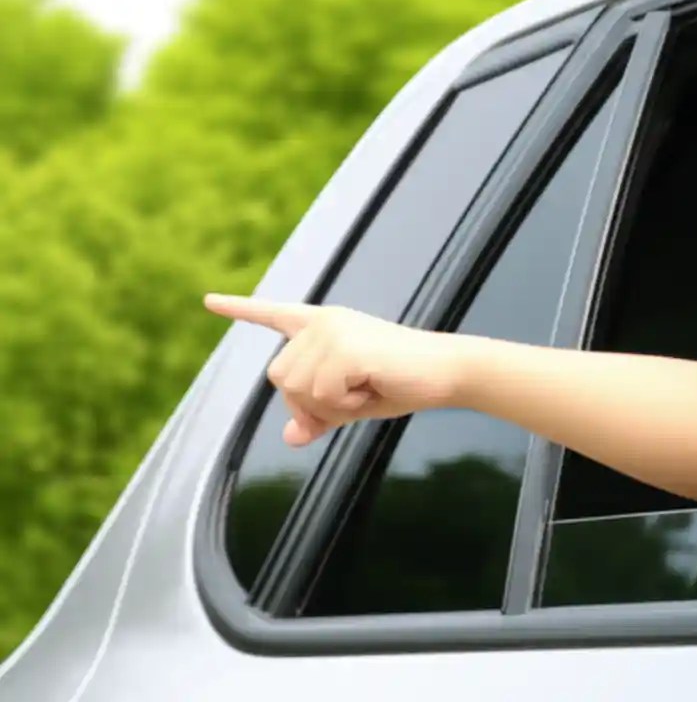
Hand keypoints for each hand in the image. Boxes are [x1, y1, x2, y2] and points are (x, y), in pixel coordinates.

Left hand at [204, 293, 470, 445]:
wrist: (445, 372)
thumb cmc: (403, 383)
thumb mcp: (352, 404)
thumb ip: (318, 417)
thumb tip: (291, 438)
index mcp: (323, 326)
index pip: (274, 315)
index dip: (240, 309)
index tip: (208, 300)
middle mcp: (322, 323)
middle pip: (280, 379)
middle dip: (311, 404)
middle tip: (355, 396)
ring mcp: (332, 332)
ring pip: (298, 390)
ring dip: (332, 405)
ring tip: (367, 387)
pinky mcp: (344, 347)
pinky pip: (322, 395)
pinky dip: (347, 405)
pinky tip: (372, 386)